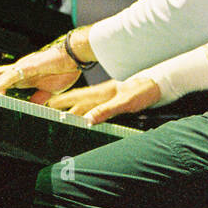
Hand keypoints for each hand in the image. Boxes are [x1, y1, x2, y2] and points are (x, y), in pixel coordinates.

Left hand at [0, 45, 80, 103]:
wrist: (74, 55)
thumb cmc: (64, 69)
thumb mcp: (49, 90)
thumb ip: (39, 97)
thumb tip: (33, 106)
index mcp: (20, 76)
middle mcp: (16, 70)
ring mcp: (21, 67)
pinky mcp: (28, 67)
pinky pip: (10, 75)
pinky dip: (0, 85)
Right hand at [45, 77, 160, 124]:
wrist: (161, 85)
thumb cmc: (145, 91)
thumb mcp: (125, 103)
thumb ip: (106, 111)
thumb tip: (87, 120)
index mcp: (103, 92)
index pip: (77, 97)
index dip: (61, 101)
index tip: (47, 104)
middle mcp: (104, 95)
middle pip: (80, 104)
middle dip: (65, 109)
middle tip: (51, 115)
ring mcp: (111, 98)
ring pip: (89, 107)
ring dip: (77, 114)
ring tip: (66, 121)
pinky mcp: (118, 103)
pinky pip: (99, 110)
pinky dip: (90, 116)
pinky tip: (89, 121)